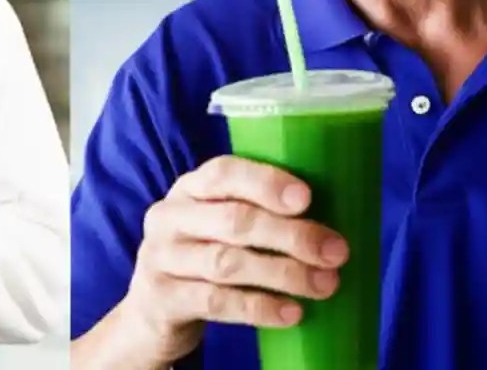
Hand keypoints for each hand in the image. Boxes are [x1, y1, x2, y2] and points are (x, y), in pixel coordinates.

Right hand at [118, 156, 348, 365]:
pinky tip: (291, 312)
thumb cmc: (203, 258)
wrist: (152, 311)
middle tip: (334, 251)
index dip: (265, 182)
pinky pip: (217, 301)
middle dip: (290, 235)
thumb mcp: (217, 226)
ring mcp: (161, 258)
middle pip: (233, 220)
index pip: (223, 172)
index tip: (307, 198)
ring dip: (283, 273)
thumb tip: (327, 225)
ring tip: (323, 285)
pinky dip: (259, 307)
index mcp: (188, 189)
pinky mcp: (162, 298)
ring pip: (227, 262)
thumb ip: (255, 214)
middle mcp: (169, 217)